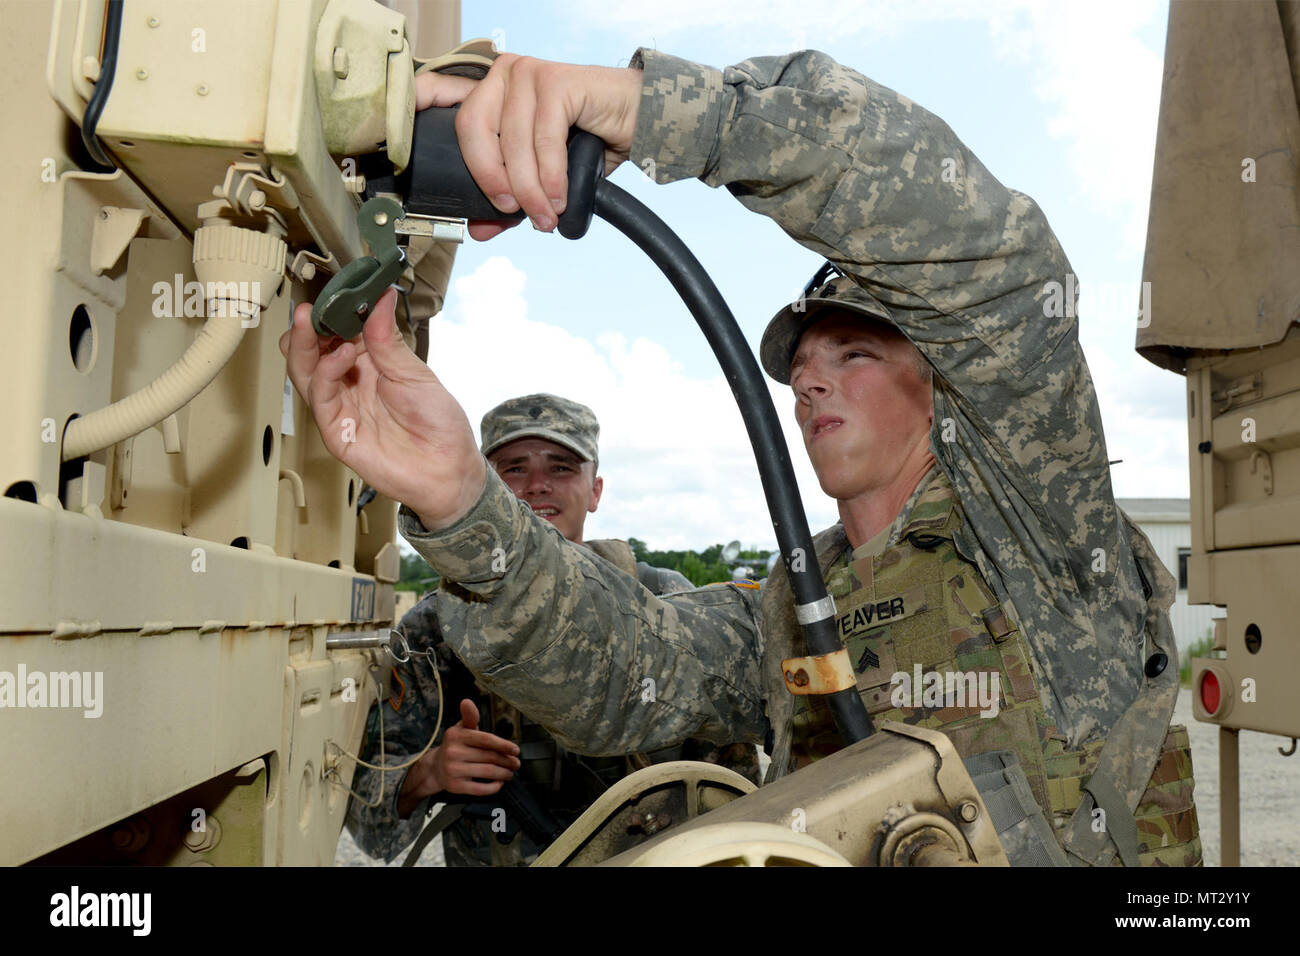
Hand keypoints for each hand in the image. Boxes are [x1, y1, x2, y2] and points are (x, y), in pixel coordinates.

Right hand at [278, 289, 484, 529]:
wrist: (448, 468)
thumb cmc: (438, 424)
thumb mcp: (415, 372)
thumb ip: (389, 338)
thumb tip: (381, 296)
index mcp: (369, 363)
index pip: (338, 332)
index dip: (332, 312)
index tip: (332, 291)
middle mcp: (349, 382)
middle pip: (311, 351)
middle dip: (307, 328)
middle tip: (310, 309)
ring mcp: (340, 407)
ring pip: (305, 372)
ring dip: (308, 345)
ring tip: (318, 324)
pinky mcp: (336, 431)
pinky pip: (321, 399)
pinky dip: (327, 374)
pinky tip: (342, 357)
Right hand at [399, 700, 520, 814]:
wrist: (435, 768)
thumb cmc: (455, 746)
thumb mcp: (461, 729)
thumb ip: (469, 717)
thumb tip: (467, 701)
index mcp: (456, 736)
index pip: (486, 739)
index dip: (504, 745)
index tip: (516, 750)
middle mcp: (453, 752)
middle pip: (490, 757)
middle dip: (508, 761)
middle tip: (516, 763)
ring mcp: (454, 770)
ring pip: (488, 772)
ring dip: (505, 773)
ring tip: (510, 773)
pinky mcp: (455, 786)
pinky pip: (481, 789)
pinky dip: (494, 786)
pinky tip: (499, 783)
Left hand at [413, 54, 643, 238]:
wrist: (638, 123)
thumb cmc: (587, 145)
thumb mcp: (540, 179)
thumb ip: (507, 201)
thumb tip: (478, 231)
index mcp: (489, 93)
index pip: (439, 95)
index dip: (412, 109)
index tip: (392, 138)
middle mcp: (502, 76)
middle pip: (471, 130)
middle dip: (488, 180)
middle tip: (510, 211)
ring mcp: (527, 74)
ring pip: (510, 143)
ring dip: (528, 190)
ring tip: (546, 216)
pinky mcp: (555, 81)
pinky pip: (541, 140)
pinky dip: (550, 177)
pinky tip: (560, 197)